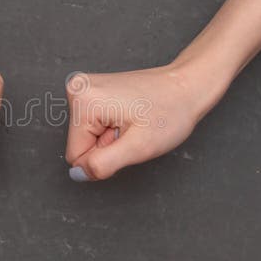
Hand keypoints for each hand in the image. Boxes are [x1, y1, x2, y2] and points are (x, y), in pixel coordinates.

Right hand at [64, 63, 223, 180]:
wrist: (186, 87)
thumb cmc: (170, 112)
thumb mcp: (138, 147)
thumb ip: (103, 164)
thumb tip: (78, 174)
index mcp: (83, 100)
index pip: (75, 155)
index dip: (103, 157)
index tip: (125, 140)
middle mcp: (78, 88)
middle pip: (79, 144)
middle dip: (106, 145)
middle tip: (132, 131)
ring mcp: (85, 87)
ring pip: (87, 135)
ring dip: (110, 136)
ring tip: (132, 122)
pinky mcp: (93, 90)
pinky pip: (93, 124)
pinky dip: (111, 126)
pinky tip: (129, 116)